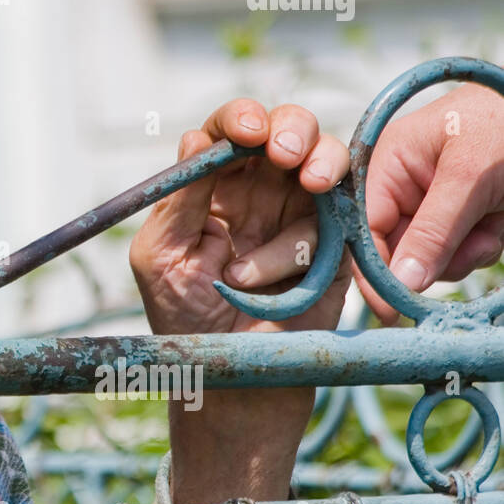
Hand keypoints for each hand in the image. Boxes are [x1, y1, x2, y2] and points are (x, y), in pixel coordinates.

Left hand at [128, 99, 350, 503]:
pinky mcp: (334, 245)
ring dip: (317, 166)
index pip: (225, 132)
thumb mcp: (161, 257)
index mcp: (208, 185)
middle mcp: (255, 190)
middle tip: (283, 152)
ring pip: (322, 160)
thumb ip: (180, 201)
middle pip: (283, 130)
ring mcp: (298, 214)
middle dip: (289, 128)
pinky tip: (301, 259)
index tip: (246, 130)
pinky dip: (320, 230)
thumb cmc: (184, 321)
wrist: (234, 383)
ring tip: (308, 187)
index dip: (239, 119)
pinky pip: (341, 216)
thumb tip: (193, 139)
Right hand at [355, 83, 503, 323]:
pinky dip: (484, 246)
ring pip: (432, 258)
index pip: (364, 228)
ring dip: (468, 251)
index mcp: (385, 163)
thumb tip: (400, 283)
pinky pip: (461, 253)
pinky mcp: (460, 218)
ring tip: (494, 221)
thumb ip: (433, 231)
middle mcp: (401, 186)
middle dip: (438, 256)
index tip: (391, 309)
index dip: (375, 269)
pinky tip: (499, 222)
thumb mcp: (469, 177)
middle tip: (476, 242)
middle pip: (397, 250)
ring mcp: (432, 204)